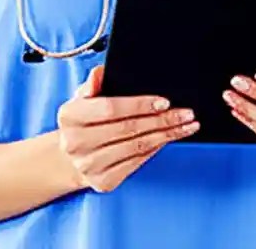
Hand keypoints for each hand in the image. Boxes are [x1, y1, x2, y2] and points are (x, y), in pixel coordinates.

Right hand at [57, 65, 198, 192]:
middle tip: (186, 113)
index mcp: (69, 116)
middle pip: (128, 129)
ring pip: (137, 147)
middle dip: (163, 120)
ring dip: (166, 135)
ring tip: (186, 126)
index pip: (110, 108)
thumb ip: (94, 83)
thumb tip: (101, 73)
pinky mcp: (103, 181)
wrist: (71, 157)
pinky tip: (168, 139)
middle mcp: (75, 143)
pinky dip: (156, 149)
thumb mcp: (83, 97)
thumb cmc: (83, 122)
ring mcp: (89, 165)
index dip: (139, 105)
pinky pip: (137, 162)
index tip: (164, 102)